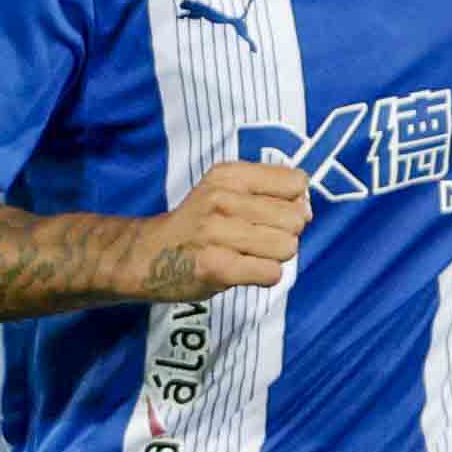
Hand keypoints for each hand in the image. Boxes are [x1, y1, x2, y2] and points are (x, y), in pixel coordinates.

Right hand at [142, 158, 309, 300]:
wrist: (144, 256)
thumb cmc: (195, 225)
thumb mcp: (223, 190)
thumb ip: (268, 191)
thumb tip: (307, 211)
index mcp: (228, 175)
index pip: (296, 183)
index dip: (291, 202)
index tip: (269, 213)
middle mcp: (222, 199)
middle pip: (296, 219)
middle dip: (284, 233)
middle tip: (255, 239)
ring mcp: (217, 233)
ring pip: (287, 247)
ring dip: (273, 257)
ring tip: (246, 254)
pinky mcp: (216, 267)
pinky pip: (271, 273)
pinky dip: (263, 276)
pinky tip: (242, 271)